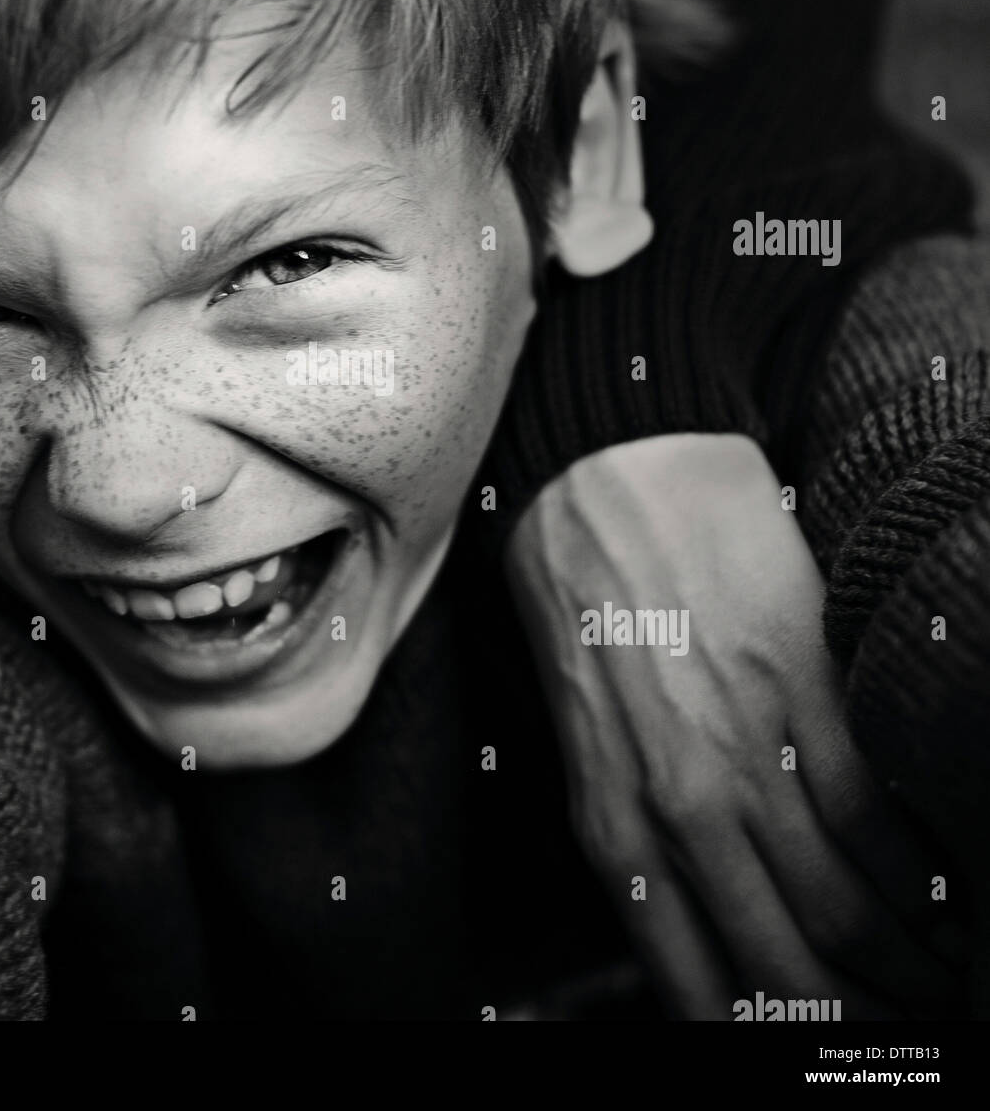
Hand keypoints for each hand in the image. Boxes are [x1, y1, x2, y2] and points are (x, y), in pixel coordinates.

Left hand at [504, 433, 962, 1018]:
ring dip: (912, 959)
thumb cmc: (592, 613)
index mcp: (614, 832)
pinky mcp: (802, 693)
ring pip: (849, 911)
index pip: (702, 991)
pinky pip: (879, 821)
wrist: (602, 486)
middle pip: (793, 970)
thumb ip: (644, 840)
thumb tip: (713, 926)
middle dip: (860, 1017)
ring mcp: (743, 755)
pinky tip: (944, 889)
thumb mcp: (589, 747)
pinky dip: (925, 874)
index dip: (775, 1037)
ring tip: (944, 970)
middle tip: (906, 1021)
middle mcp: (677, 812)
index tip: (823, 1046)